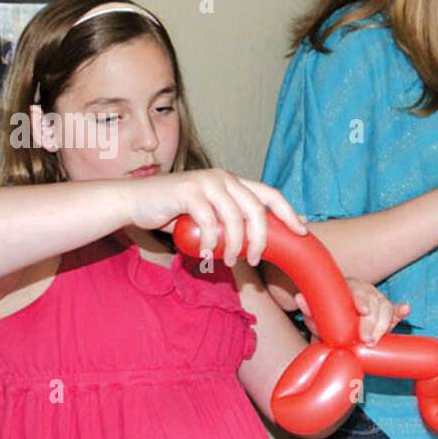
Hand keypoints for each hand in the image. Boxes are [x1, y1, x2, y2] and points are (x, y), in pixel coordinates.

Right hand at [129, 168, 307, 267]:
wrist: (135, 202)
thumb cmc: (173, 213)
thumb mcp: (209, 217)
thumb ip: (231, 224)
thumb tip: (258, 243)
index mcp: (233, 181)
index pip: (270, 194)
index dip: (289, 212)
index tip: (302, 232)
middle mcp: (224, 177)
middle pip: (257, 209)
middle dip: (261, 238)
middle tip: (257, 259)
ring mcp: (206, 181)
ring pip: (235, 217)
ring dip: (236, 245)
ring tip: (230, 261)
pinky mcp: (188, 190)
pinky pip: (210, 222)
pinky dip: (211, 243)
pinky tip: (206, 255)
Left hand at [294, 279, 408, 345]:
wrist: (333, 322)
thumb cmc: (325, 315)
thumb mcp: (315, 314)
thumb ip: (309, 308)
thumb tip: (299, 298)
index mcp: (350, 288)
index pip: (359, 291)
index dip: (362, 300)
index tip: (364, 311)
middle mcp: (366, 293)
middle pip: (376, 302)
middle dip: (374, 322)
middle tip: (367, 340)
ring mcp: (378, 302)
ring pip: (387, 309)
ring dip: (385, 325)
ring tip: (375, 340)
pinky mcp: (386, 314)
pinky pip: (396, 312)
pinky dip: (401, 311)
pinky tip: (405, 310)